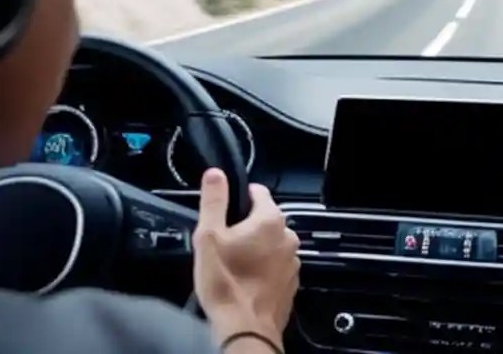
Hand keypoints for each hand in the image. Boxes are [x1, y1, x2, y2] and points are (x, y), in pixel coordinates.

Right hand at [193, 168, 299, 347]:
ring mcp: (293, 261)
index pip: (258, 192)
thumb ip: (214, 201)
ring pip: (271, 243)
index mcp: (271, 220)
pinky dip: (264, 267)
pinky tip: (246, 279)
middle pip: (265, 219)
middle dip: (246, 226)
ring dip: (256, 247)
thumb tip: (216, 173)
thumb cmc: (224, 281)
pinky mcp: (291, 282)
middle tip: (223, 243)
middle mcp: (288, 236)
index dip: (239, 197)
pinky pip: (276, 265)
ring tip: (233, 264)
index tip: (223, 212)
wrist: (244, 328)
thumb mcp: (209, 236)